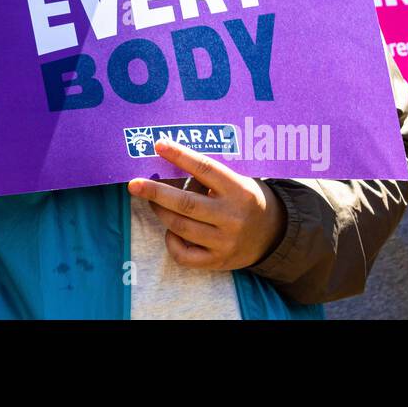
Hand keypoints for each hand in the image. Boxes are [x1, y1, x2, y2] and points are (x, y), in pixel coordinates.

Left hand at [126, 138, 286, 270]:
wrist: (273, 235)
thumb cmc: (244, 199)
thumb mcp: (236, 180)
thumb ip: (208, 175)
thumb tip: (167, 163)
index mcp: (238, 190)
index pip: (205, 169)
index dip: (180, 156)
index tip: (159, 145)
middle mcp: (232, 216)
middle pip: (186, 203)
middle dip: (156, 192)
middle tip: (134, 184)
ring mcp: (225, 241)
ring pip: (180, 227)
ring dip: (161, 212)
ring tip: (152, 201)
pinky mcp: (218, 261)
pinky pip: (184, 254)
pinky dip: (171, 241)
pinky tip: (171, 231)